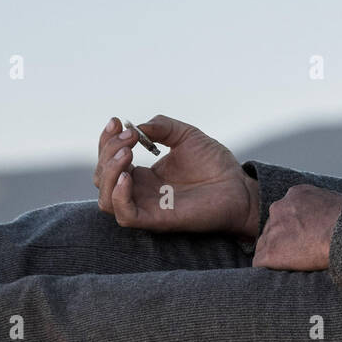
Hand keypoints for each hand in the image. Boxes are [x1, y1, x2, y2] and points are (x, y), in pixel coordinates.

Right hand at [93, 114, 259, 239]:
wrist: (239, 186)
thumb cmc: (215, 164)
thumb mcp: (187, 135)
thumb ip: (162, 127)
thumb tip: (136, 126)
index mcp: (144, 174)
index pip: (110, 160)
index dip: (107, 141)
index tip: (116, 121)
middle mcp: (140, 191)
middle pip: (102, 177)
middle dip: (107, 152)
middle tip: (129, 136)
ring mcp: (146, 206)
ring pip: (106, 199)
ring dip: (109, 172)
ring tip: (127, 152)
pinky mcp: (156, 220)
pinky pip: (125, 215)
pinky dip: (119, 196)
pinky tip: (129, 176)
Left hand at [252, 184, 341, 270]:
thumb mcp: (336, 201)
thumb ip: (323, 207)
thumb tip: (330, 217)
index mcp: (296, 194)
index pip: (286, 212)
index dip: (294, 228)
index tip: (304, 237)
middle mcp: (280, 208)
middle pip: (273, 228)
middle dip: (283, 240)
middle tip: (301, 252)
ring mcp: (273, 230)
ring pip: (265, 246)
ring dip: (277, 255)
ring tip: (296, 265)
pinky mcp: (270, 252)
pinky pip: (260, 264)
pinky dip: (271, 270)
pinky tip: (285, 274)